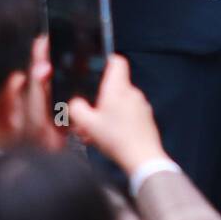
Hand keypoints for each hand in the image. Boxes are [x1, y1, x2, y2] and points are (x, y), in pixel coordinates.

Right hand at [68, 54, 165, 174]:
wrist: (143, 159)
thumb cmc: (118, 140)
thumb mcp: (88, 124)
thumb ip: (77, 109)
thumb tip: (74, 103)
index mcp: (118, 88)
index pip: (116, 60)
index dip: (106, 60)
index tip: (97, 67)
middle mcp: (132, 92)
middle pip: (114, 86)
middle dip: (100, 98)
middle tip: (90, 113)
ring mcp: (141, 105)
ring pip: (121, 102)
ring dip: (108, 112)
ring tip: (98, 130)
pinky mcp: (146, 119)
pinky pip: (129, 114)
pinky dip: (119, 121)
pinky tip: (111, 137)